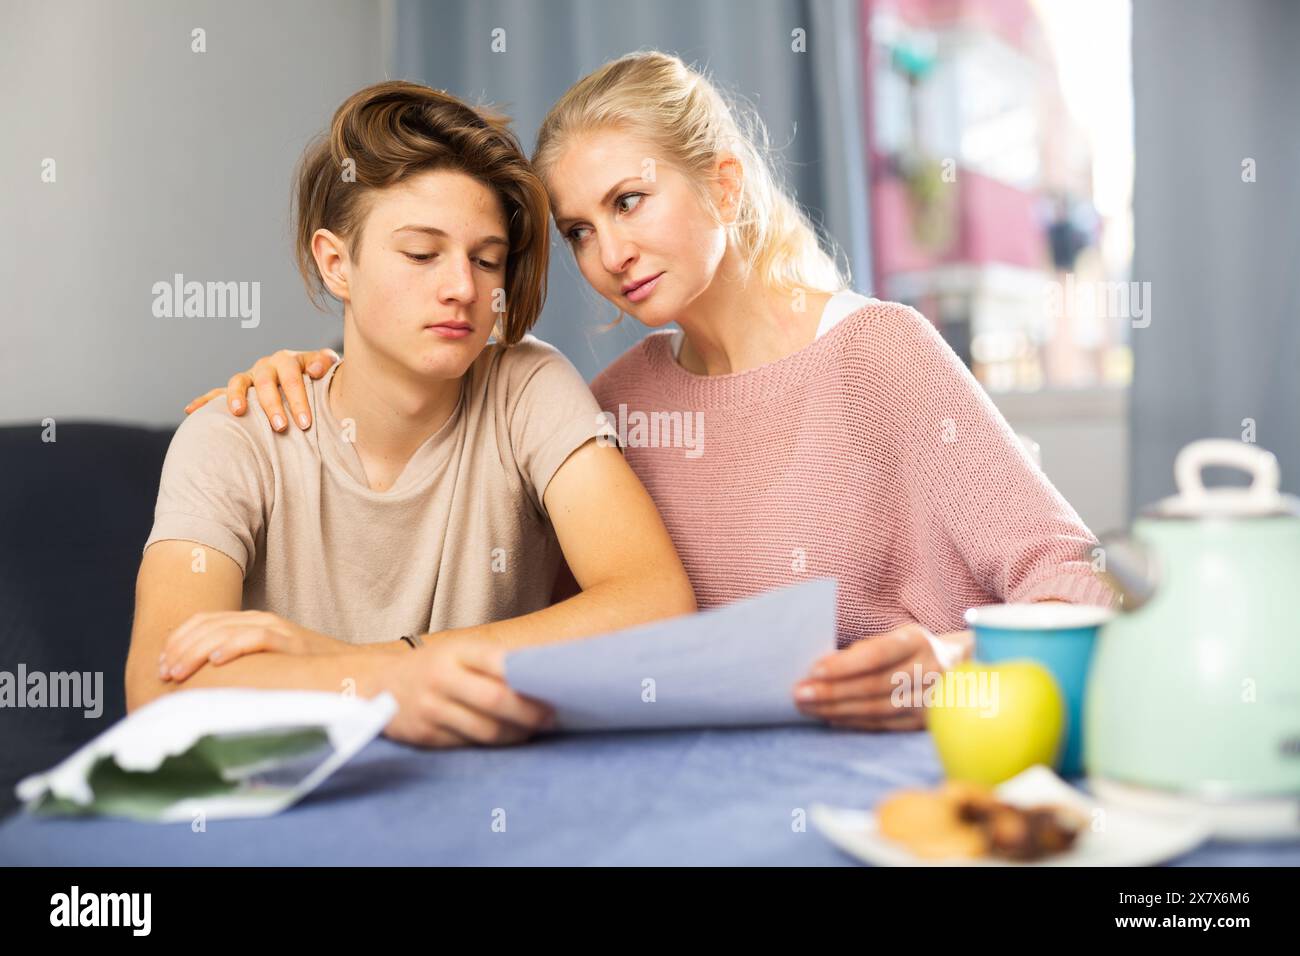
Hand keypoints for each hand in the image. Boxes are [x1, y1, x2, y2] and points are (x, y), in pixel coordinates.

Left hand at [159, 610, 351, 682]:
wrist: (352, 670)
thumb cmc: (303, 675)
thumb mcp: (263, 666)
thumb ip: (237, 667)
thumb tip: (198, 689)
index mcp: (249, 623)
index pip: (203, 621)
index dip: (177, 640)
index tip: (161, 666)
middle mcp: (260, 620)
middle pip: (208, 624)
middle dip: (180, 648)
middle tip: (164, 673)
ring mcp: (277, 629)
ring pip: (226, 630)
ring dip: (196, 650)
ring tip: (178, 671)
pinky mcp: (292, 642)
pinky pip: (258, 638)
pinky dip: (234, 645)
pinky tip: (216, 659)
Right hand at [183, 347, 339, 430]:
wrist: (311, 377)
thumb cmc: (321, 379)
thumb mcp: (328, 367)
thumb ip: (326, 363)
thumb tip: (315, 369)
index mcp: (289, 360)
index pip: (292, 377)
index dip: (298, 399)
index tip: (305, 423)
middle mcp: (266, 366)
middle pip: (265, 382)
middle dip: (272, 405)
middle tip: (281, 427)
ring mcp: (249, 377)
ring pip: (238, 383)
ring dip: (236, 397)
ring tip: (238, 412)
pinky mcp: (237, 389)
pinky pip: (216, 393)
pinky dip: (204, 400)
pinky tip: (190, 410)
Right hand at [375, 638, 555, 747]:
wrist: (377, 686)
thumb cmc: (433, 667)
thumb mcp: (457, 652)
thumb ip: (493, 662)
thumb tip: (544, 675)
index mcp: (455, 652)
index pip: (499, 662)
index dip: (530, 677)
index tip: (554, 687)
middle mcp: (442, 679)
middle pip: (497, 700)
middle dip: (530, 712)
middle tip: (551, 716)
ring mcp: (432, 709)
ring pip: (486, 730)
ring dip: (517, 734)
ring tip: (533, 730)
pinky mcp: (427, 736)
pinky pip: (469, 745)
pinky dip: (494, 745)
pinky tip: (507, 739)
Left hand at [793, 624, 972, 730]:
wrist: (961, 668)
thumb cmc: (911, 649)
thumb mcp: (897, 636)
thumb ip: (867, 648)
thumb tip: (822, 667)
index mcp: (917, 641)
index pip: (877, 653)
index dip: (845, 664)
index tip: (813, 669)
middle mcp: (929, 670)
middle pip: (874, 685)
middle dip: (832, 691)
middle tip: (799, 693)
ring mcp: (930, 700)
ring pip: (877, 709)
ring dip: (837, 709)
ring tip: (808, 708)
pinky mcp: (925, 723)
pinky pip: (884, 725)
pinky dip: (854, 722)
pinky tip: (831, 718)